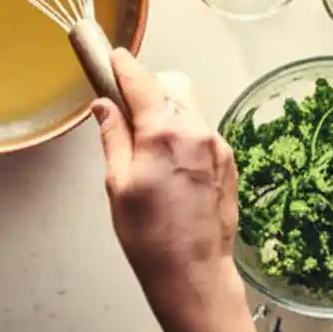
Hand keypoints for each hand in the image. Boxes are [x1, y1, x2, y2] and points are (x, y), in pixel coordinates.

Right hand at [90, 49, 259, 331]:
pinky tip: (170, 169)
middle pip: (172, 86)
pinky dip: (184, 137)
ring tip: (149, 153)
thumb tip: (104, 107)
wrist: (194, 275)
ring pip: (188, 108)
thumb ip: (113, 137)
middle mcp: (196, 132)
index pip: (141, 81)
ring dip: (167, 115)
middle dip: (150, 90)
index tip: (112, 56)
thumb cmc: (151, 239)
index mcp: (164, 135)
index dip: (123, 65)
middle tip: (129, 115)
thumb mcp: (117, 185)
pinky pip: (202, 132)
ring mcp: (217, 147)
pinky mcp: (228, 162)